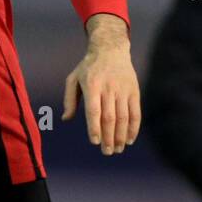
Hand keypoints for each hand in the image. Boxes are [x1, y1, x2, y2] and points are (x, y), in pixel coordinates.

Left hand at [62, 14, 140, 154]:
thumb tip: (66, 119)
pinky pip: (135, 112)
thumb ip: (69, 99)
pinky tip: (129, 139)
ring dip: (121, 135)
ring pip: (123, 117)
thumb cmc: (88, 67)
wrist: (110, 49)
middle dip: (108, 137)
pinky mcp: (134, 91)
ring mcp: (123, 90)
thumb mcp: (73, 79)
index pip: (94, 110)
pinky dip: (134, 127)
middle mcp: (109, 88)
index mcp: (92, 85)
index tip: (94, 142)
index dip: (95, 127)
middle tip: (106, 152)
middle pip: (110, 117)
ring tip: (117, 149)